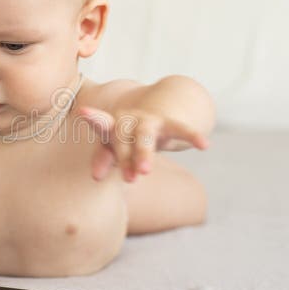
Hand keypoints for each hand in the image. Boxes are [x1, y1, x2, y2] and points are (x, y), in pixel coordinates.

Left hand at [77, 106, 208, 181]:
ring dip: (144, 152)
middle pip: (123, 136)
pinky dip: (192, 136)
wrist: (158, 113)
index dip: (94, 117)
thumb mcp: (115, 147)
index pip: (102, 123)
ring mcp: (150, 121)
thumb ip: (104, 159)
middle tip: (127, 178)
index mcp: (113, 125)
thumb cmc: (128, 137)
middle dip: (124, 156)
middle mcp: (130, 119)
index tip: (84, 111)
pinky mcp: (170, 124)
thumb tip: (96, 177)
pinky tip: (204, 145)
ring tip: (144, 172)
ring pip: (145, 136)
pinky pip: (181, 129)